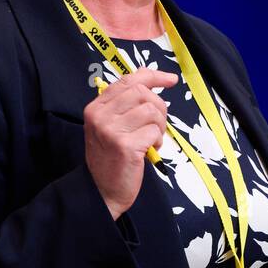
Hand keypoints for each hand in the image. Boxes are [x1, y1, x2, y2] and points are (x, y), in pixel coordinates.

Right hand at [83, 69, 177, 219]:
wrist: (102, 190)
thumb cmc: (112, 157)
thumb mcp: (112, 125)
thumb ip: (126, 103)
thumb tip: (152, 78)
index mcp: (96, 107)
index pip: (128, 81)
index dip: (152, 76)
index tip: (170, 79)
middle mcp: (100, 116)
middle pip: (143, 93)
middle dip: (160, 107)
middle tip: (158, 124)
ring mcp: (111, 131)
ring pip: (152, 111)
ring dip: (160, 126)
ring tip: (153, 139)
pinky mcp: (125, 146)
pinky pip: (154, 131)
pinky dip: (158, 140)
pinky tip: (150, 149)